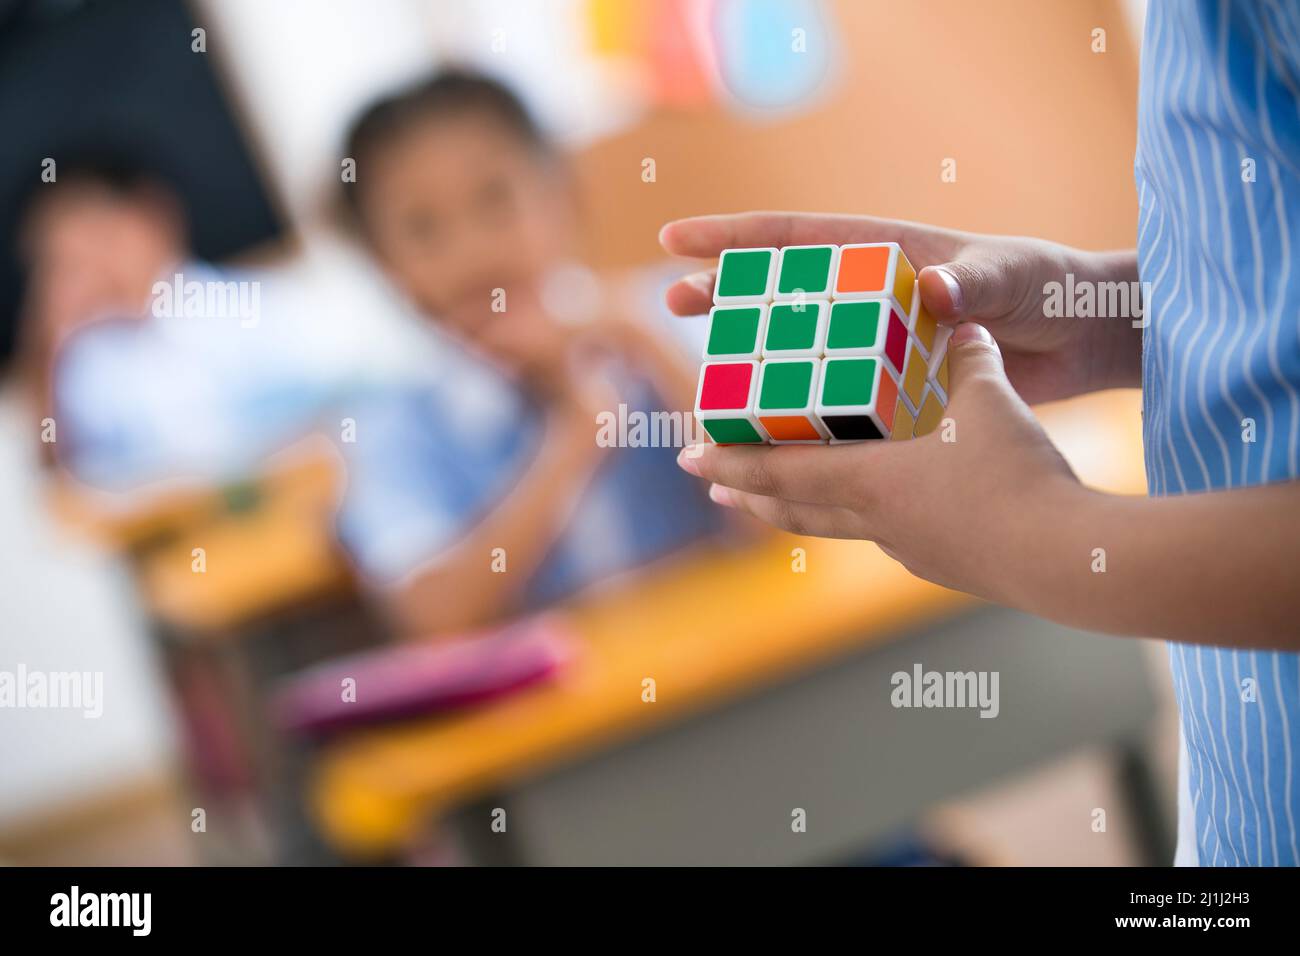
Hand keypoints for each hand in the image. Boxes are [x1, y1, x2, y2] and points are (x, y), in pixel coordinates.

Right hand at [660, 212, 1141, 403]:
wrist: (1088, 338)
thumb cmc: (1054, 288)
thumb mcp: (1018, 275)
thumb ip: (977, 278)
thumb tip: (933, 287)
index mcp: (886, 257)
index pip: (797, 240)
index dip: (735, 239)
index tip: (677, 241)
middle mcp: (871, 302)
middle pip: (782, 297)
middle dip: (726, 298)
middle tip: (672, 305)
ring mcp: (878, 348)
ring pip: (800, 358)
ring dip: (756, 373)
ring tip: (708, 395)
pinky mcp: (896, 393)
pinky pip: (838, 406)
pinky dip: (806, 424)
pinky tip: (772, 446)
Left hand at [676, 323, 1088, 604]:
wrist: (1064, 558)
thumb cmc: (1014, 475)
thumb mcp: (989, 400)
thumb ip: (968, 357)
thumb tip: (962, 319)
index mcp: (870, 479)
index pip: (780, 468)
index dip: (730, 460)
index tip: (687, 456)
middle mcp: (876, 521)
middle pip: (793, 507)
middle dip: (749, 493)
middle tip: (714, 486)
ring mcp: (909, 550)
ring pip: (835, 529)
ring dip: (798, 515)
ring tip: (775, 506)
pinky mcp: (945, 566)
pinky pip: (888, 539)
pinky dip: (864, 524)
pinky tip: (879, 519)